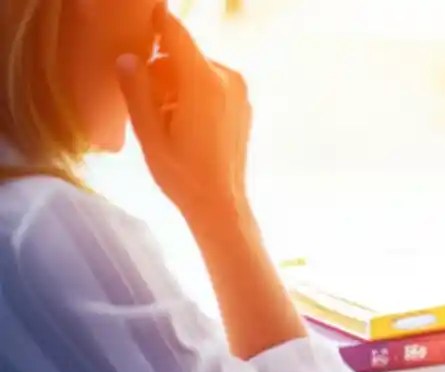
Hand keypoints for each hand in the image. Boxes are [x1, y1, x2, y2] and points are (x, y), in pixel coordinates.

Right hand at [115, 9, 249, 223]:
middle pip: (182, 55)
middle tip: (150, 107)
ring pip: (195, 70)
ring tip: (168, 121)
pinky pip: (211, 85)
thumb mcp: (148, 133)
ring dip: (176, 85)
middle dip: (161, 72)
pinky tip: (186, 125)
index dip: (156, 22)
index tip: (142, 15)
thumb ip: (136, 90)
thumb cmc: (182, 174)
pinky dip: (193, 95)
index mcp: (204, 82)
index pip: (175, 33)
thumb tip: (127, 58)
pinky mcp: (243, 103)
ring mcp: (239, 91)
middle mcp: (227, 79)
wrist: (221, 205)